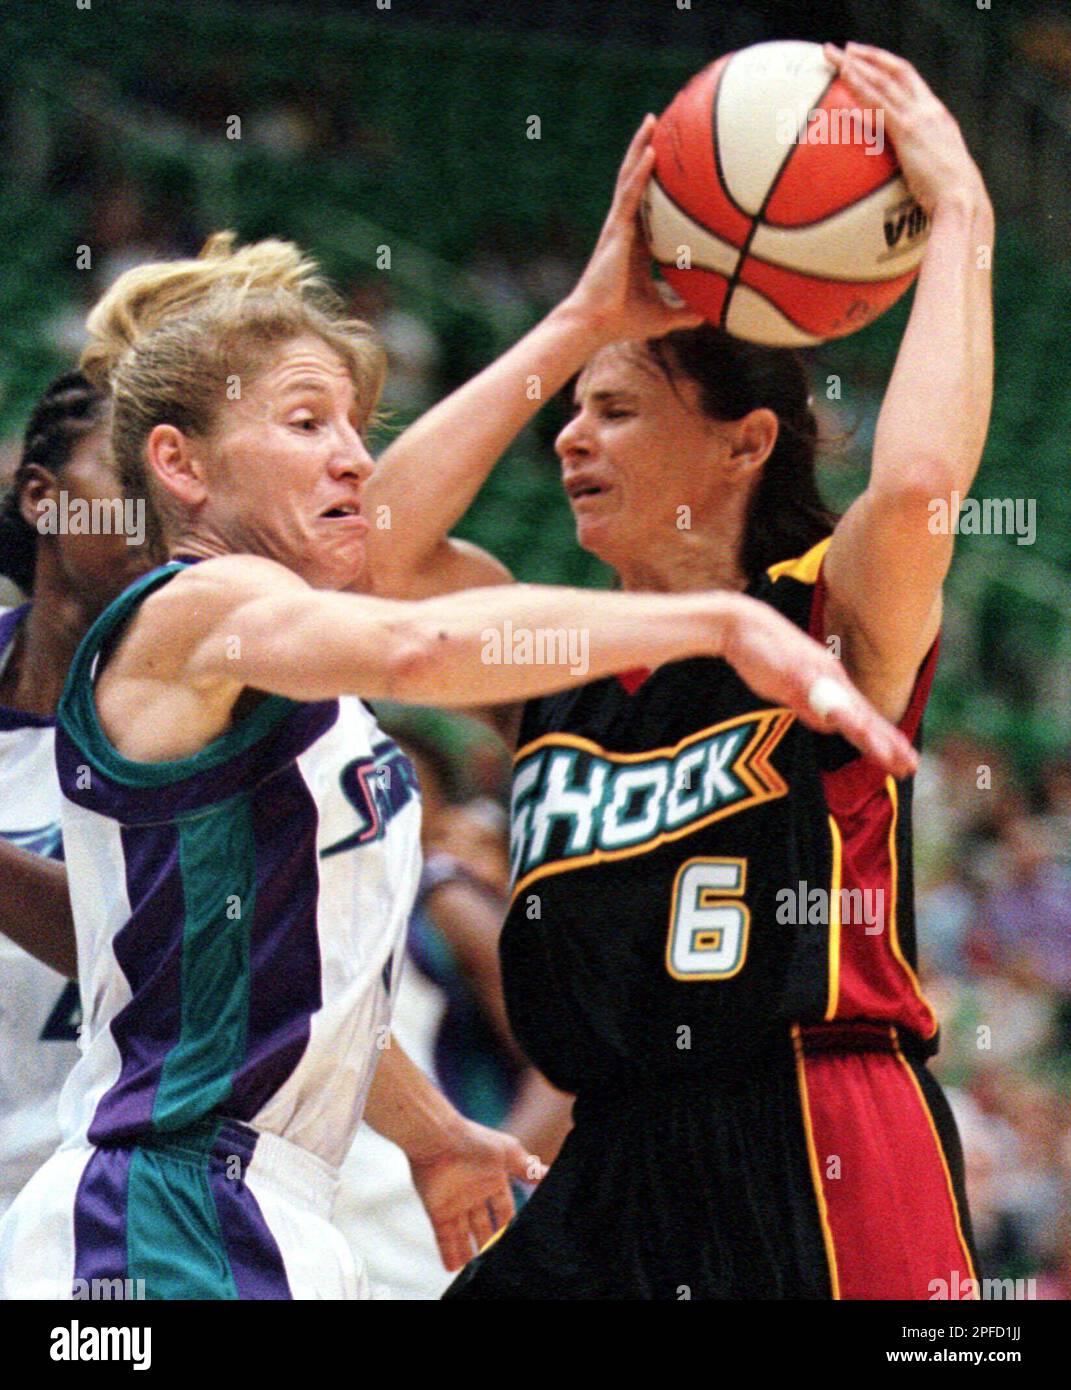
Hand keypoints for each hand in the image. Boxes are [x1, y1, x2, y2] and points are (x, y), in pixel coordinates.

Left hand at [409, 1118, 545, 1270]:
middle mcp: (474, 1194)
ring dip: (470, 1252)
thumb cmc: (475, 1140)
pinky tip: (454, 1268)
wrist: (440, 1138)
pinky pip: (445, 1237)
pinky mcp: (438, 1211)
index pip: (503, 1208)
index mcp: (492, 1180)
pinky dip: (449, 1252)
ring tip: (477, 1270)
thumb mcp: (509, 1153)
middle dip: (490, 1242)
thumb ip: (529, 1168)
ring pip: (465, 1234)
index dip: (509, 1223)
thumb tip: (552, 1173)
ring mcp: (455, 1203)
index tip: (516, 1240)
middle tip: (498, 1261)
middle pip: (484, 1225)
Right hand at [562, 115, 703, 344]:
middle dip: (646, 152)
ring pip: (629, 178)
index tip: (670, 162)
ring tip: (652, 121)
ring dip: (640, 148)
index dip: (655, 182)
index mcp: (636, 245)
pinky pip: (630, 195)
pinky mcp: (615, 230)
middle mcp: (626, 229)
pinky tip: (651, 151)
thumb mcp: (663, 315)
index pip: (647, 205)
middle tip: (659, 125)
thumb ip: (685, 311)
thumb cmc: (622, 322)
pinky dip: (640, 172)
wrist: (595, 324)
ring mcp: (619, 226)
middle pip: (636, 182)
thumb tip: (712, 314)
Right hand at [722, 594, 918, 778]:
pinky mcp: (796, 673)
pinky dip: (833, 712)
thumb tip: (828, 727)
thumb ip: (809, 707)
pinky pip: (817, 697)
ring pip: (848, 710)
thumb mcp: (791, 688)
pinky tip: (844, 727)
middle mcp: (831, 678)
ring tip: (887, 756)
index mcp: (833, 682)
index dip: (886, 738)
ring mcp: (816, 675)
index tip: (904, 759)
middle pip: (865, 715)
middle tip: (910, 765)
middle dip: (888, 743)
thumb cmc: (764, 654)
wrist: (741, 623)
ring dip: (868, 734)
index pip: (865, 715)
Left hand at [823, 42, 989, 215]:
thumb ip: (918, 166)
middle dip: (870, 56)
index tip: (869, 60)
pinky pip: (878, 105)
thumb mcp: (935, 175)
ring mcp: (919, 117)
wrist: (962, 200)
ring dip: (857, 65)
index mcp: (937, 116)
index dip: (889, 67)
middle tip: (845, 49)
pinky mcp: (908, 130)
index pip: (912, 82)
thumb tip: (902, 178)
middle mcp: (929, 109)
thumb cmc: (949, 199)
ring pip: (884, 80)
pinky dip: (858, 90)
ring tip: (834, 55)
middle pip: (897, 70)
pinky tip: (840, 84)